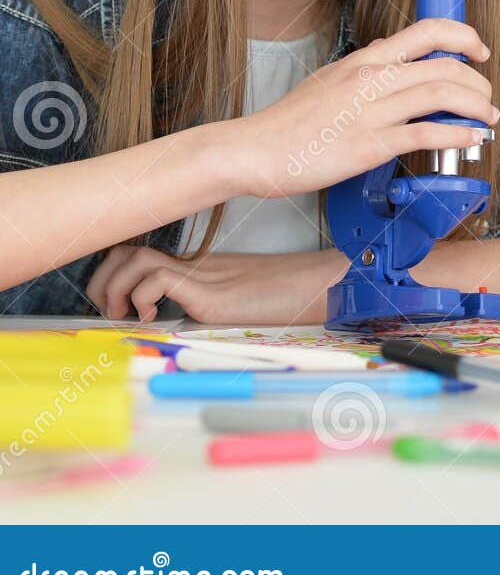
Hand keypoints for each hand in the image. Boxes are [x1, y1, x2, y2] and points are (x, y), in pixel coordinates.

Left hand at [87, 244, 346, 324]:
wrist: (322, 289)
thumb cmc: (292, 297)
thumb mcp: (241, 302)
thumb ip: (212, 304)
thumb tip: (178, 324)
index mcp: (200, 267)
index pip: (139, 251)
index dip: (112, 269)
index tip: (110, 301)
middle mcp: (195, 266)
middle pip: (127, 250)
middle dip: (102, 278)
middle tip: (108, 308)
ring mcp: (202, 277)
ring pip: (133, 260)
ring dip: (114, 288)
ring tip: (124, 313)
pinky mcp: (210, 293)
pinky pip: (158, 281)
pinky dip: (140, 298)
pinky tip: (150, 316)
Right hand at [222, 18, 499, 198]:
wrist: (255, 149)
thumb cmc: (291, 120)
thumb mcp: (331, 77)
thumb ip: (366, 66)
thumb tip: (394, 51)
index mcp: (365, 59)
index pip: (427, 31)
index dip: (464, 37)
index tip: (479, 52)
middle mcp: (371, 78)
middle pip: (445, 66)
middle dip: (478, 83)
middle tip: (487, 98)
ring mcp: (370, 110)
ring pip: (441, 95)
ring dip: (476, 108)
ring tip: (487, 119)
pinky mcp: (369, 144)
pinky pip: (425, 134)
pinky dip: (457, 134)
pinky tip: (469, 138)